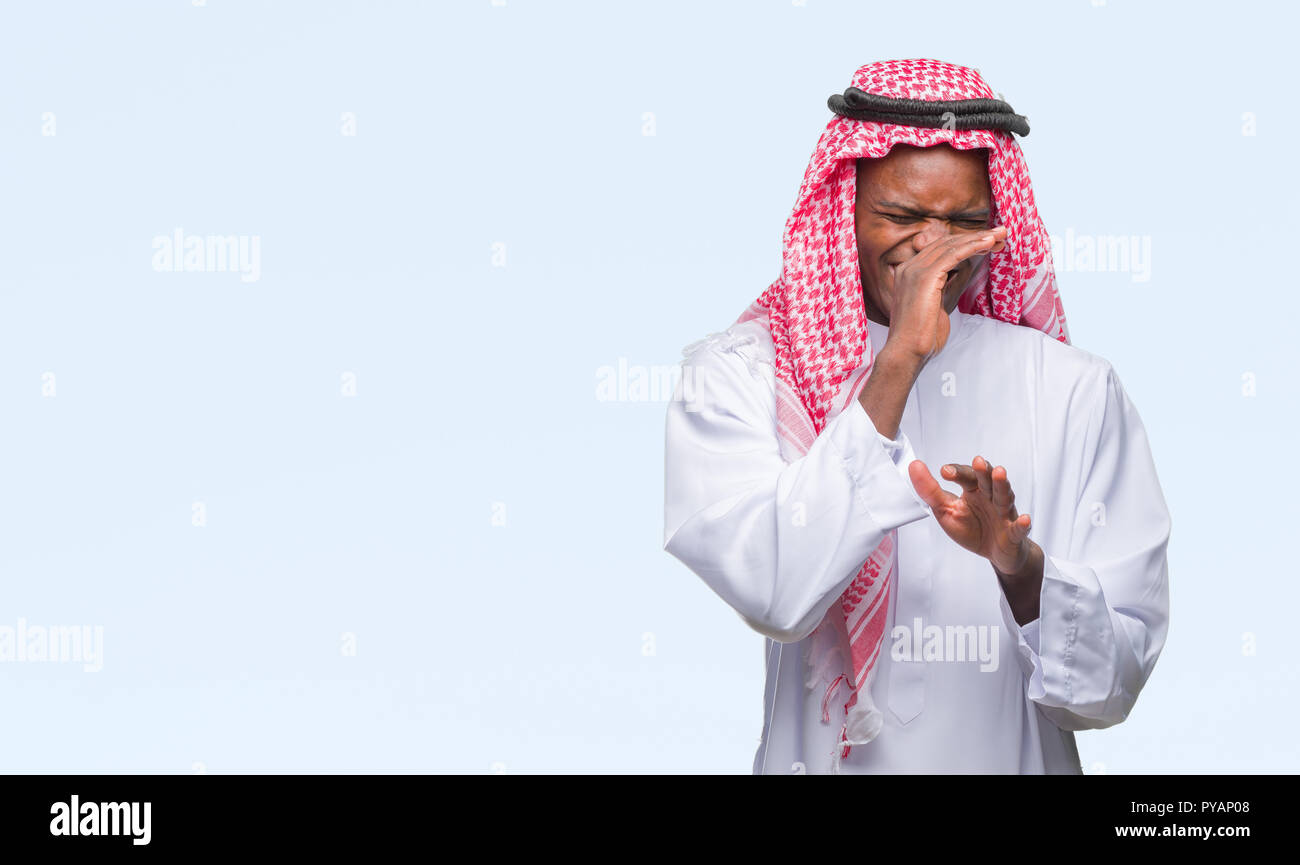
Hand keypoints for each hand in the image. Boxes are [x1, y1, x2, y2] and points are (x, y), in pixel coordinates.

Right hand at [887, 225, 1006, 364]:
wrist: (908, 352)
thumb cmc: (923, 335)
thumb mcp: (940, 302)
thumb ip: (950, 282)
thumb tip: (966, 267)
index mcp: (909, 272)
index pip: (940, 249)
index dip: (966, 243)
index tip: (989, 242)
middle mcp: (909, 267)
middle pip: (946, 243)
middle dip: (975, 237)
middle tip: (1000, 234)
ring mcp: (914, 270)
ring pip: (950, 246)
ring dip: (978, 239)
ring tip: (1000, 235)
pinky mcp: (924, 277)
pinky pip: (953, 255)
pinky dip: (972, 247)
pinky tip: (989, 243)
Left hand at [907, 455, 1032, 575]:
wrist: (996, 553)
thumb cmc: (971, 528)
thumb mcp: (946, 511)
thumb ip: (930, 491)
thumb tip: (914, 465)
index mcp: (974, 491)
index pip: (967, 476)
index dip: (957, 472)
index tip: (944, 471)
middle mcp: (991, 498)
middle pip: (987, 481)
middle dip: (983, 471)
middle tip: (977, 461)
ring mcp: (1004, 514)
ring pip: (1004, 497)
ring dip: (1002, 486)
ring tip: (1000, 473)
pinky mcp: (1014, 533)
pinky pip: (1019, 528)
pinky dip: (1022, 524)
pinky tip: (1025, 519)